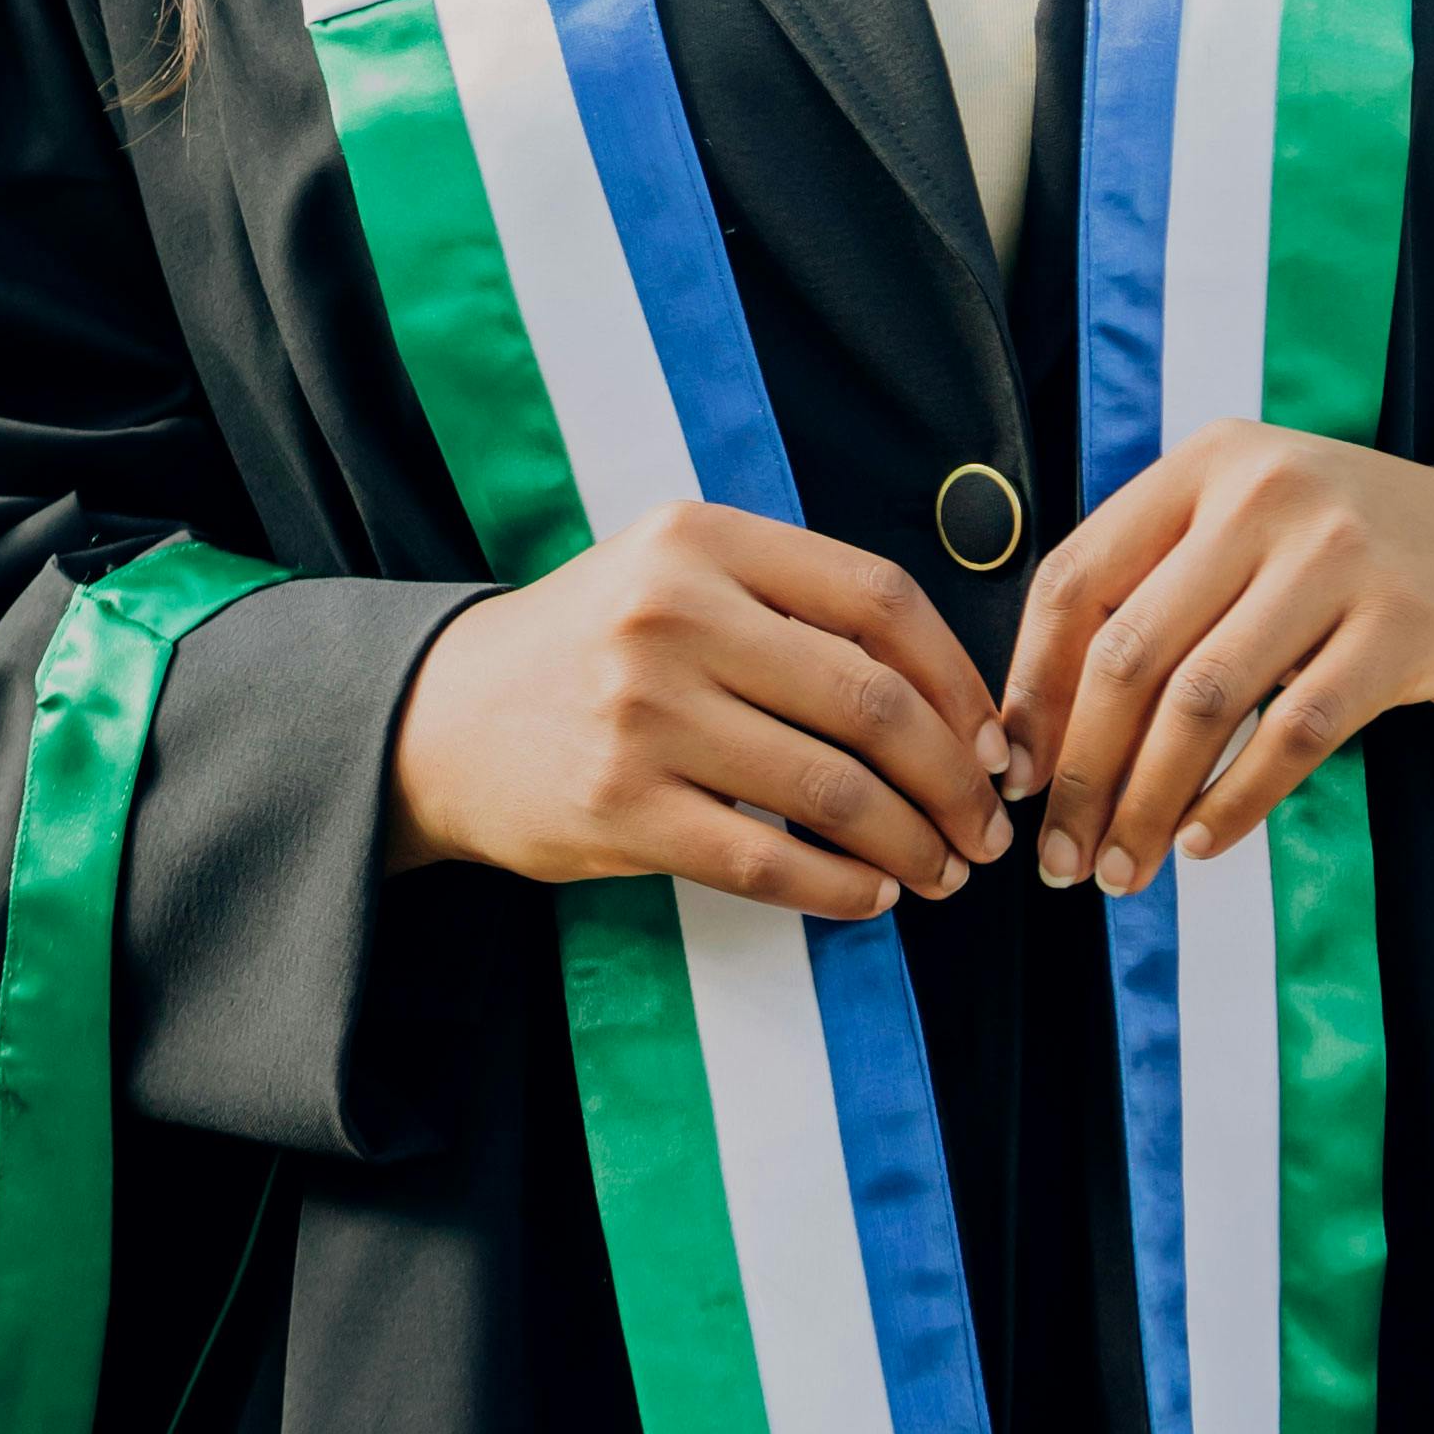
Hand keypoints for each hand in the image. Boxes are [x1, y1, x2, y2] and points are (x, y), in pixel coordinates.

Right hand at [386, 503, 1020, 923]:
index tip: (990, 736)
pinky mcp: (621, 808)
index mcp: (702, 539)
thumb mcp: (680, 577)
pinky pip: (766, 860)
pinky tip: (873, 894)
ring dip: (913, 841)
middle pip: (871, 699)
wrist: (443, 717)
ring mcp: (644, 713)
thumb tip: (951, 700)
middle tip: (985, 825)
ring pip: (831, 789)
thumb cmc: (595, 647)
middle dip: (954, 776)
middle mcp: (674, 614)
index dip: (957, 675)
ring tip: (944, 869)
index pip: (877, 597)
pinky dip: (841, 887)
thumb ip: (794, 606)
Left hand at [1002, 427, 1433, 896]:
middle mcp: (1266, 491)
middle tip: (1059, 851)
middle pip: (1129, 649)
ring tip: (1121, 868)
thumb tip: (1039, 725)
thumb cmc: (1362, 560)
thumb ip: (1160, 593)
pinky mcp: (1404, 627)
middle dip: (1081, 767)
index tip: (1014, 770)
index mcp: (1210, 461)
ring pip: (1201, 701)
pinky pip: (1292, 734)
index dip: (1032, 683)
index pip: (1078, 575)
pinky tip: (1202, 840)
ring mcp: (1340, 555)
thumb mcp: (1255, 533)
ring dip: (1145, 801)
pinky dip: (1234, 800)